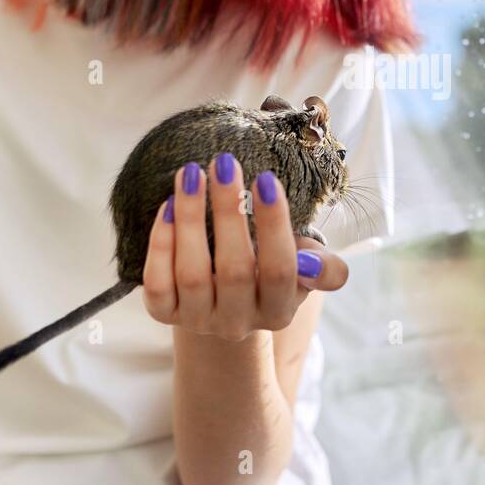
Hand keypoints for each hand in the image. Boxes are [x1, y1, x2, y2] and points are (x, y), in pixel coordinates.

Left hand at [140, 152, 347, 339]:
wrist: (229, 305)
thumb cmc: (274, 273)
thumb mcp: (309, 272)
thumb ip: (326, 270)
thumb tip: (310, 264)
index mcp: (278, 311)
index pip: (280, 271)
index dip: (273, 226)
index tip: (265, 177)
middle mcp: (238, 322)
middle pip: (235, 270)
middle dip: (228, 212)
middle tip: (224, 162)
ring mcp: (199, 319)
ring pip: (191, 274)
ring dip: (190, 218)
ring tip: (190, 173)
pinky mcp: (165, 313)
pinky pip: (157, 283)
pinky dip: (161, 243)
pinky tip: (168, 205)